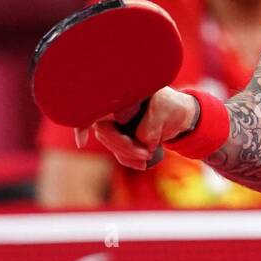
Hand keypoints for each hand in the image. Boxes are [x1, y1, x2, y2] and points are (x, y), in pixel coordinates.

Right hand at [76, 86, 197, 170]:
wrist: (178, 114)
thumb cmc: (170, 105)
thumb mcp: (164, 110)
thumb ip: (149, 124)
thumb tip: (140, 140)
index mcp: (120, 95)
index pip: (93, 108)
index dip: (83, 125)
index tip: (82, 142)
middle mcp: (112, 107)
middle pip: (105, 132)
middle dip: (123, 146)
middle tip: (146, 153)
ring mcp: (114, 121)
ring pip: (110, 142)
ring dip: (126, 154)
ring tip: (147, 158)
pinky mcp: (120, 134)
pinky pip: (118, 149)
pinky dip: (128, 159)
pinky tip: (142, 165)